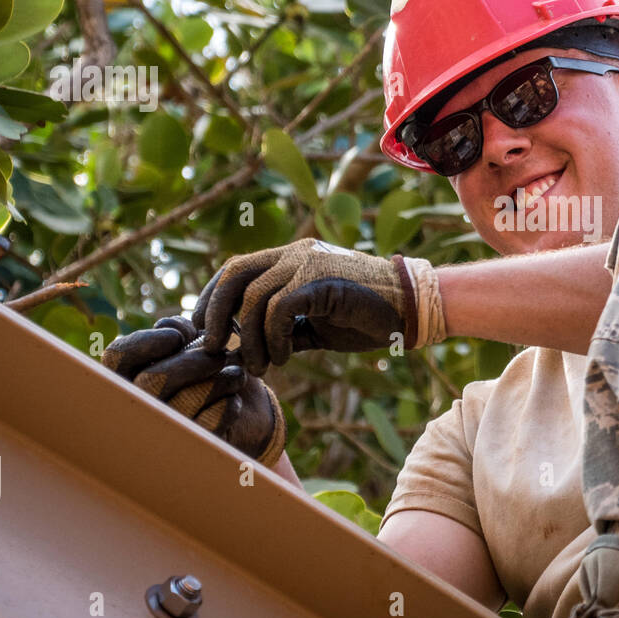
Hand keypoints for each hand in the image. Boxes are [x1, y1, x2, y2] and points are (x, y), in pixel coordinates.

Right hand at [101, 316, 286, 466]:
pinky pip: (211, 423)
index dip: (147, 342)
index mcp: (126, 381)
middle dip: (194, 361)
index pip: (117, 358)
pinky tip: (234, 398)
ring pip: (185, 403)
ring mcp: (163, 434)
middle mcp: (137, 411)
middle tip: (220, 355)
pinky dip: (228, 405)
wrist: (243, 416)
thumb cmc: (209, 373)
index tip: (179, 336)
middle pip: (152, 381)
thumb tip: (170, 326)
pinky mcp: (193, 450)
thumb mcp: (191, 345)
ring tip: (237, 373)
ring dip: (219, 381)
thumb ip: (176, 329)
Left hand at [190, 239, 445, 375]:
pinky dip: (274, 337)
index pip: (237, 268)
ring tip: (260, 365)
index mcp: (292, 256)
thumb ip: (285, 327)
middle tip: (215, 347)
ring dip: (249, 338)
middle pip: (235, 274)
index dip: (212, 297)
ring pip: (254, 297)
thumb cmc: (367, 316)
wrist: (412, 307)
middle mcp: (295, 252)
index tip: (205, 328)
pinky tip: (284, 357)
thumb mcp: (316, 323)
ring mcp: (308, 263)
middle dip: (216, 312)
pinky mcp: (321, 281)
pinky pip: (280, 308)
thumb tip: (249, 349)